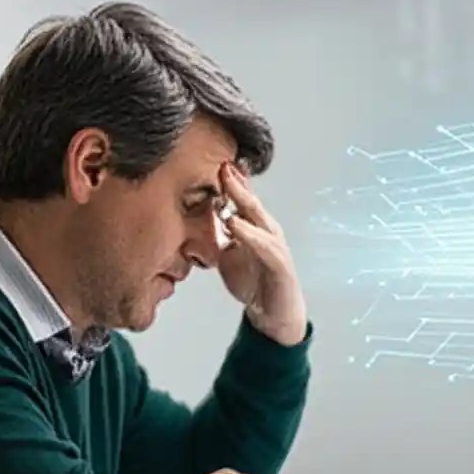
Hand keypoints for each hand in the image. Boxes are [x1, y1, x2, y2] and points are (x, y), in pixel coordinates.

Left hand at [216, 162, 307, 345]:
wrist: (275, 313)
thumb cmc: (253, 281)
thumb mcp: (227, 255)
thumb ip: (216, 237)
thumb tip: (193, 220)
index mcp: (254, 227)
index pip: (241, 200)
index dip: (228, 181)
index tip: (210, 161)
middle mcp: (266, 231)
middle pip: (250, 201)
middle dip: (236, 181)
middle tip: (221, 161)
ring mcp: (275, 245)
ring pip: (258, 217)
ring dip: (243, 199)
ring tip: (227, 184)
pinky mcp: (279, 263)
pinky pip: (264, 244)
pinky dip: (248, 233)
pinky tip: (234, 224)